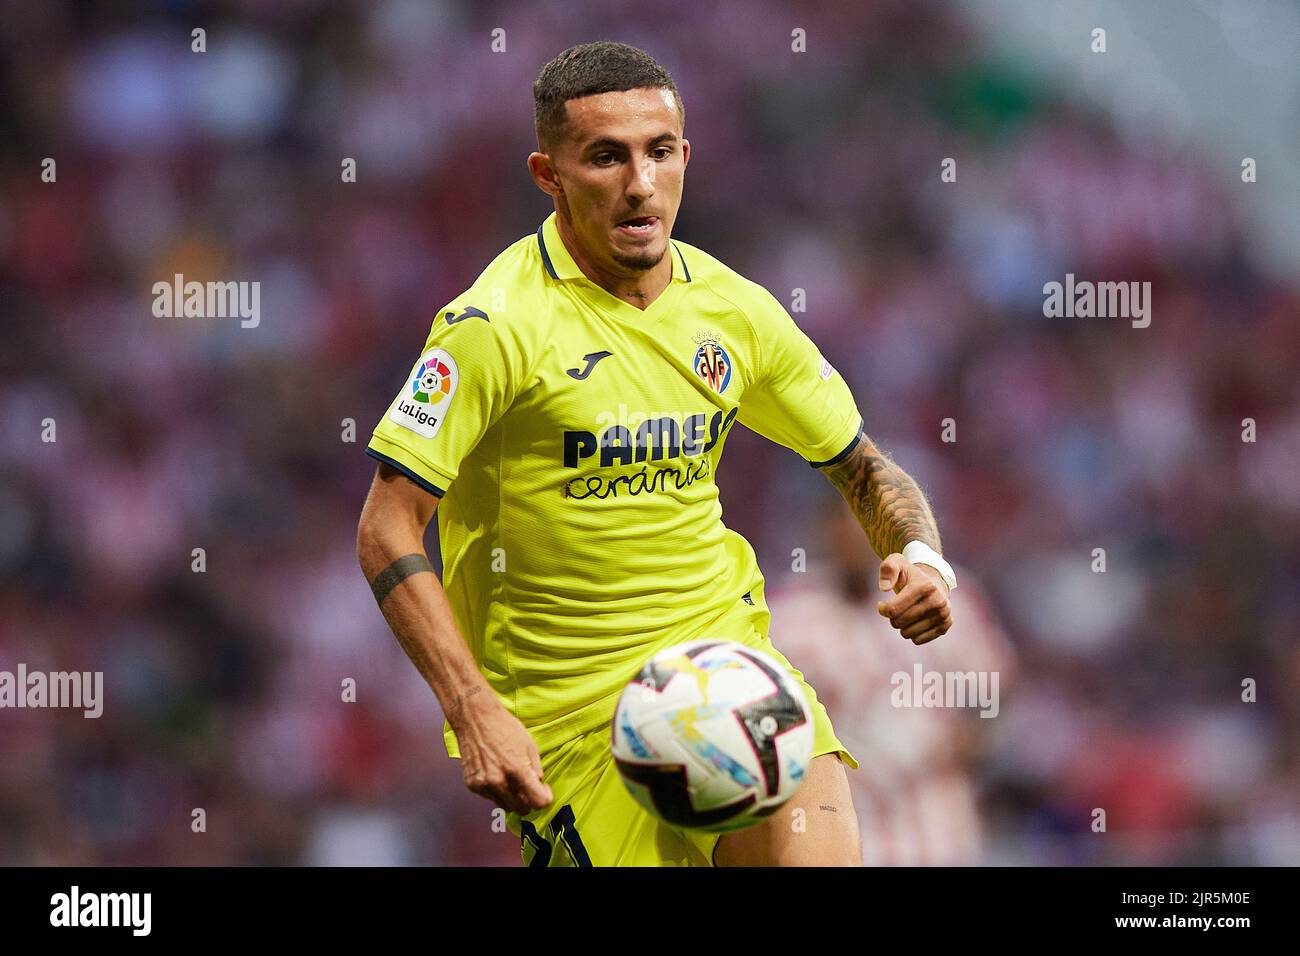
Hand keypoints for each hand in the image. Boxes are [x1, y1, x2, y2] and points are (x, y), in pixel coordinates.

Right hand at [448, 688, 552, 813]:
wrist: (475, 718)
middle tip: (529, 786)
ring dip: (513, 798)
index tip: (543, 790)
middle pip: (522, 809)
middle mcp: (499, 781)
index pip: (538, 802)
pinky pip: (491, 798)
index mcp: (517, 770)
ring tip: (511, 778)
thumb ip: (536, 769)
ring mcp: (484, 785)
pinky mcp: (472, 785)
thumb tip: (539, 785)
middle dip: (529, 800)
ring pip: (506, 806)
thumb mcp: (529, 744)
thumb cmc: (504, 727)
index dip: (545, 798)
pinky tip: (496, 773)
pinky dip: (497, 791)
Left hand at [877, 553, 953, 644]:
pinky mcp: (946, 625)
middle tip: (897, 608)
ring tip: (907, 613)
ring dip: (902, 626)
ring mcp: (943, 614)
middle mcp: (937, 601)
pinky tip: (916, 621)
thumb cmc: (910, 575)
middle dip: (893, 617)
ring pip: (907, 634)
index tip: (882, 605)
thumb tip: (884, 588)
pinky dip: (912, 633)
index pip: (893, 609)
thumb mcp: (897, 563)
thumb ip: (887, 569)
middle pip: (899, 622)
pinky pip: (918, 640)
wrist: (934, 582)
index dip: (883, 609)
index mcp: (925, 586)